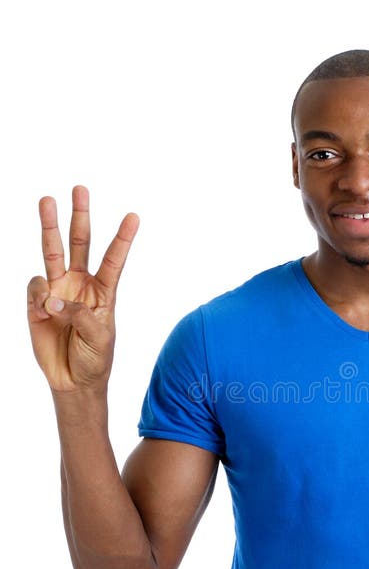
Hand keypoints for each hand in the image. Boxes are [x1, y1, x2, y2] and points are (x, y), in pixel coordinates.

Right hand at [27, 185, 138, 392]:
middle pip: (80, 243)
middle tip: (80, 188)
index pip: (114, 259)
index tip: (134, 216)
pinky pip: (35, 287)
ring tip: (46, 201)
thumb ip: (80, 315)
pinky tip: (45, 312)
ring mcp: (57, 290)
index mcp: (104, 291)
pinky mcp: (37, 303)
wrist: (73, 380)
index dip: (123, 238)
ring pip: (52, 251)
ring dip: (49, 226)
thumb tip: (54, 299)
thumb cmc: (95, 358)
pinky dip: (39, 296)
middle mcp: (80, 284)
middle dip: (80, 215)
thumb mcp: (99, 337)